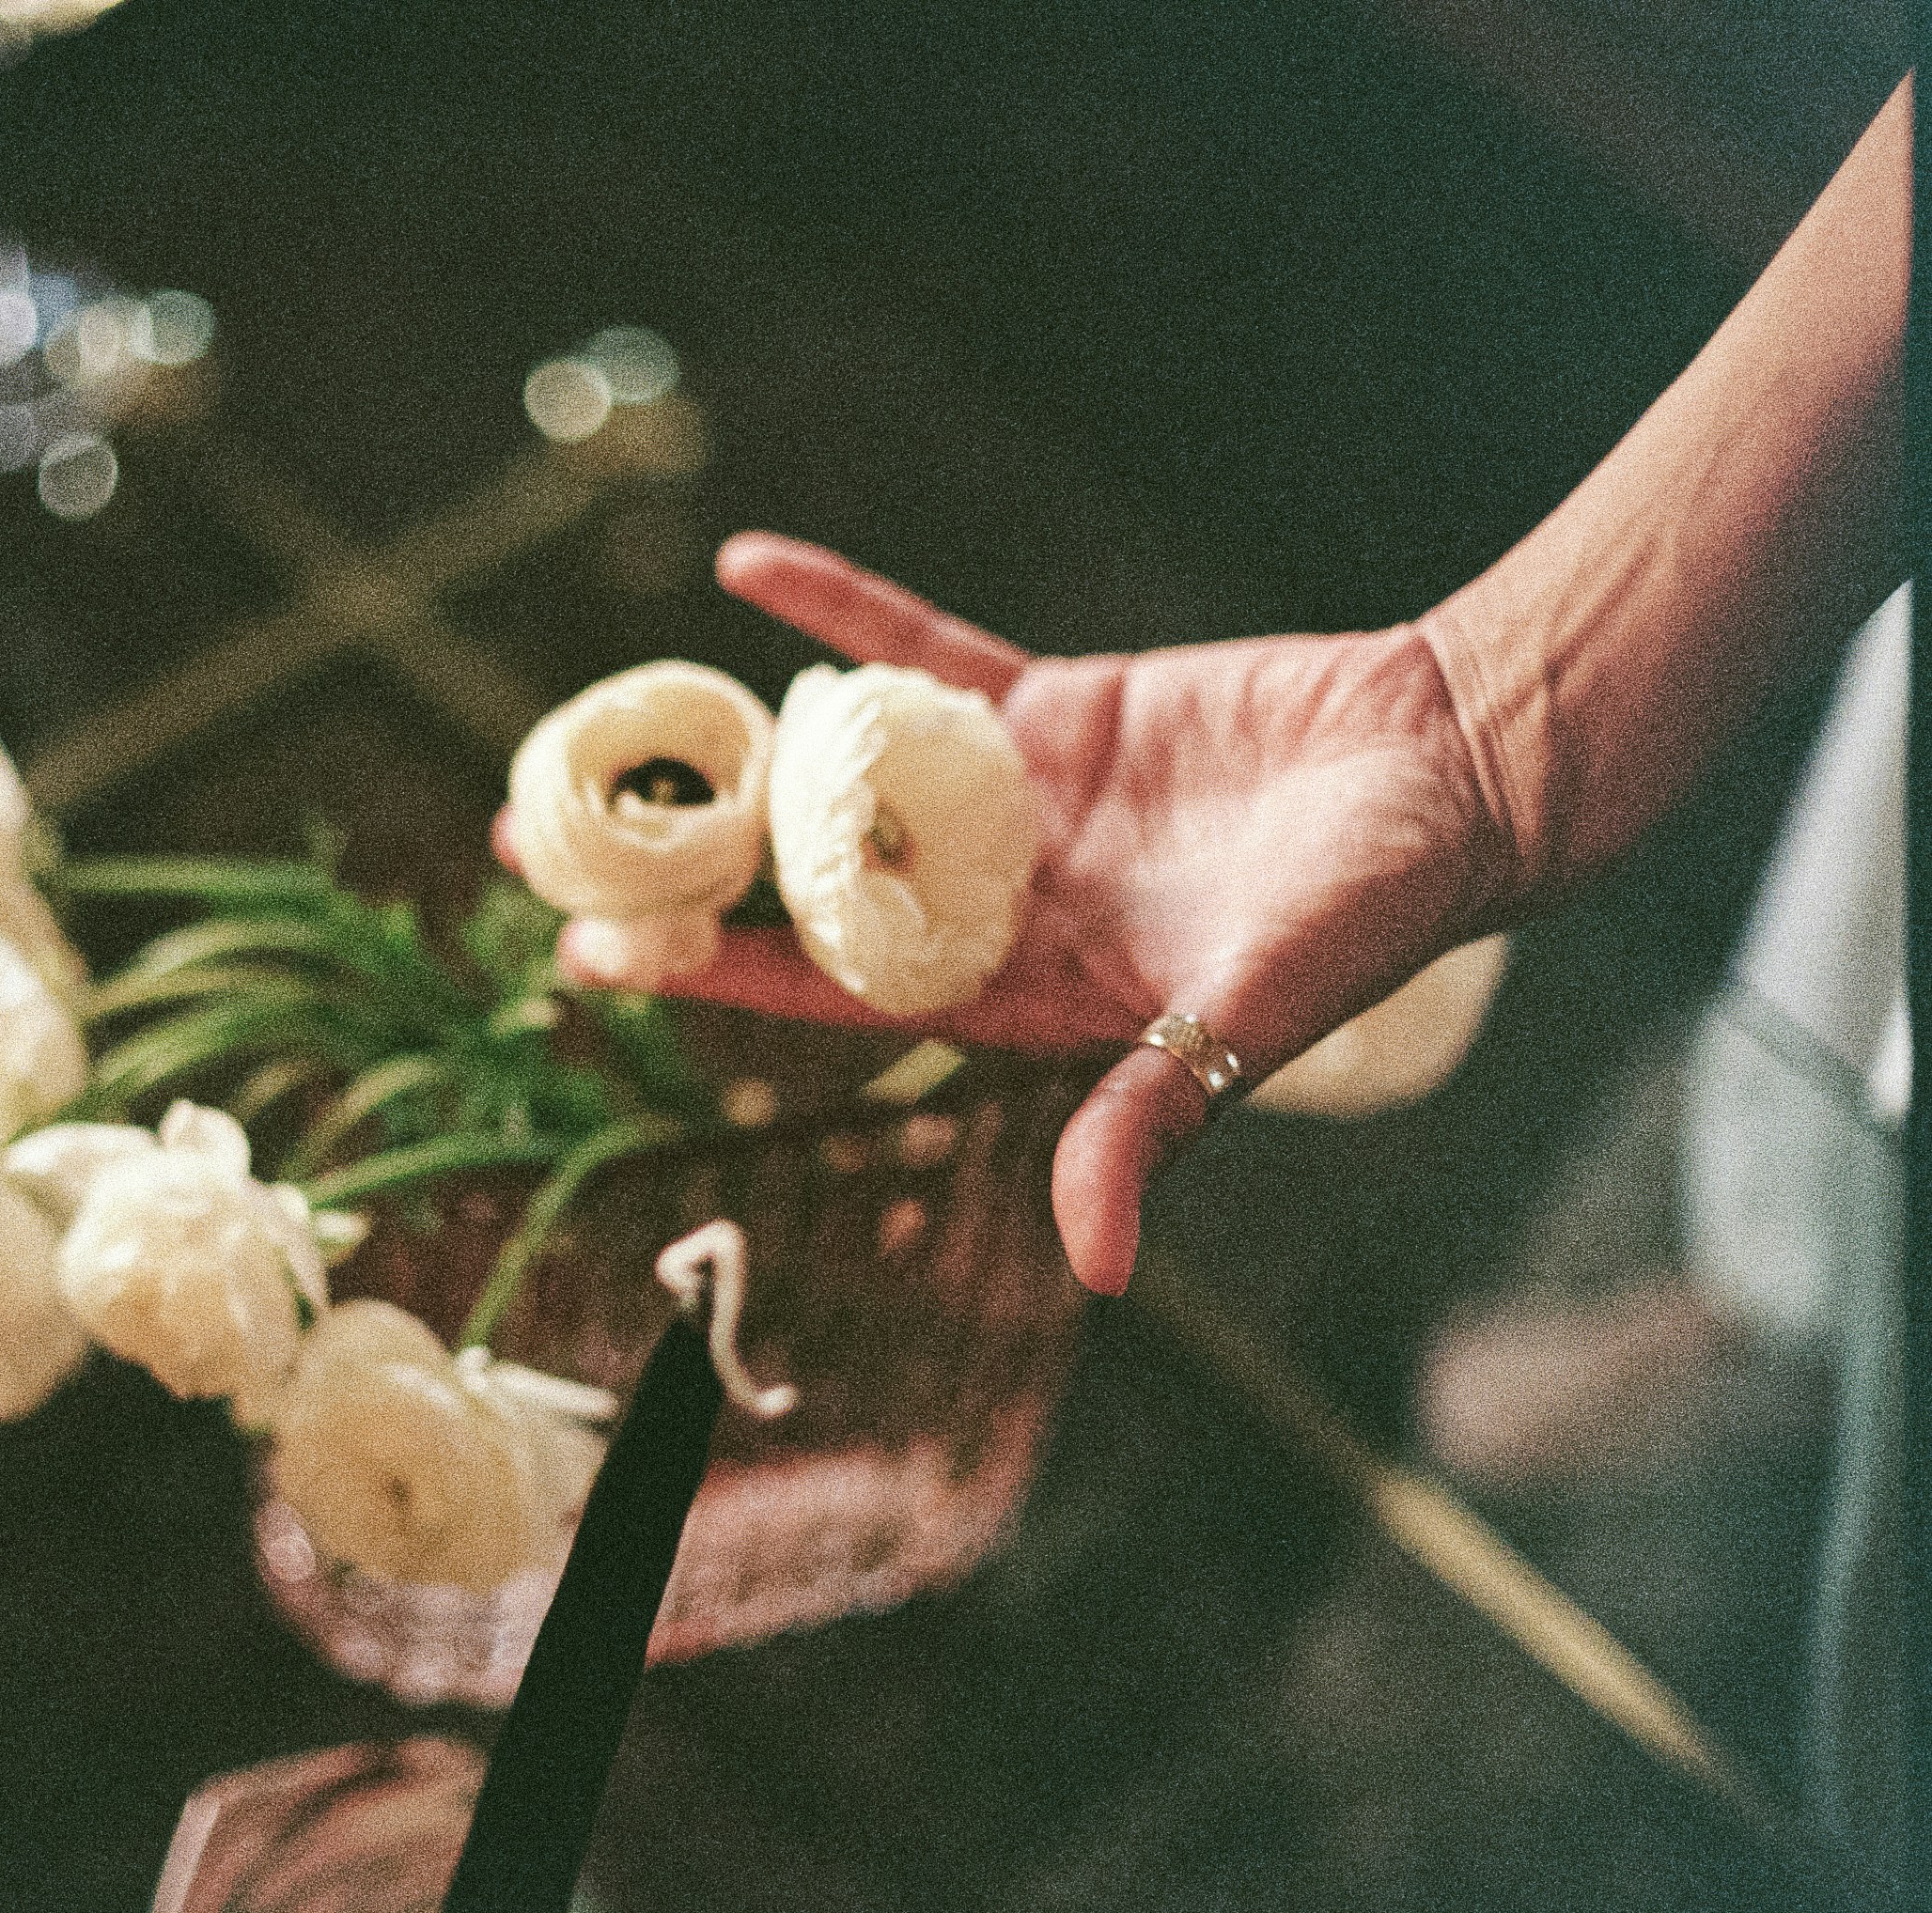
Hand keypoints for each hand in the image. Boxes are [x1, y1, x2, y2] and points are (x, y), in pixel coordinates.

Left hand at [501, 533, 1510, 1293]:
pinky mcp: (1051, 711)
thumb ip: (1149, 1124)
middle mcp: (994, 906)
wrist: (1454, 766)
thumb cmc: (1367, 911)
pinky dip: (842, 617)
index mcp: (1019, 994)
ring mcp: (1012, 805)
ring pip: (839, 774)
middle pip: (802, 887)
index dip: (714, 970)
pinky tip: (739, 568)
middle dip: (675, 868)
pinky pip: (923, 654)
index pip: (833, 990)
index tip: (595, 951)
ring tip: (597, 727)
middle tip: (529, 838)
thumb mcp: (1244, 1021)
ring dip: (727, 749)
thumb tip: (1100, 1273)